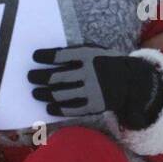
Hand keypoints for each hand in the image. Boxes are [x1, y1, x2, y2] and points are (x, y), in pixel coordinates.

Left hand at [28, 46, 162, 128]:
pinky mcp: (93, 106)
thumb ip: (76, 53)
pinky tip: (49, 106)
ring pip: (59, 94)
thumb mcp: (96, 51)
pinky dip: (57, 108)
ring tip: (35, 92)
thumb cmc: (107, 63)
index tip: (35, 57)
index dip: (45, 56)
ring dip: (43, 93)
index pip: (60, 55)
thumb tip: (49, 56)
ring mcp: (91, 91)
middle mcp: (89, 73)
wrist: (132, 81)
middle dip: (38, 77)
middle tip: (30, 77)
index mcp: (89, 56)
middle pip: (55, 77)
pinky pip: (70, 109)